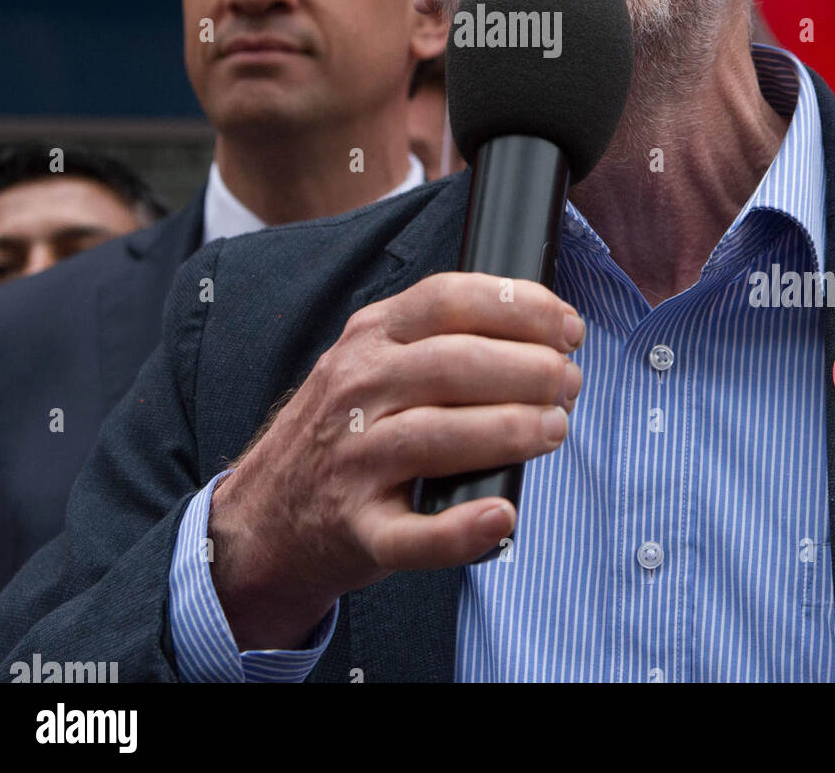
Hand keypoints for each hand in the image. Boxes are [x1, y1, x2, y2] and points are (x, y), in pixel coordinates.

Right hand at [208, 271, 583, 649]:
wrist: (264, 515)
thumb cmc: (345, 429)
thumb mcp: (375, 360)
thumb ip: (439, 339)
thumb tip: (544, 333)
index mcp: (370, 337)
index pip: (449, 299)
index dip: (520, 307)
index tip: (567, 327)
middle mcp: (356, 389)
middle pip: (454, 364)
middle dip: (529, 369)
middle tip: (569, 384)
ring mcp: (352, 461)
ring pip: (437, 437)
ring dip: (510, 430)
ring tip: (554, 429)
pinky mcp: (356, 529)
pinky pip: (413, 534)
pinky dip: (462, 529)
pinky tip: (502, 515)